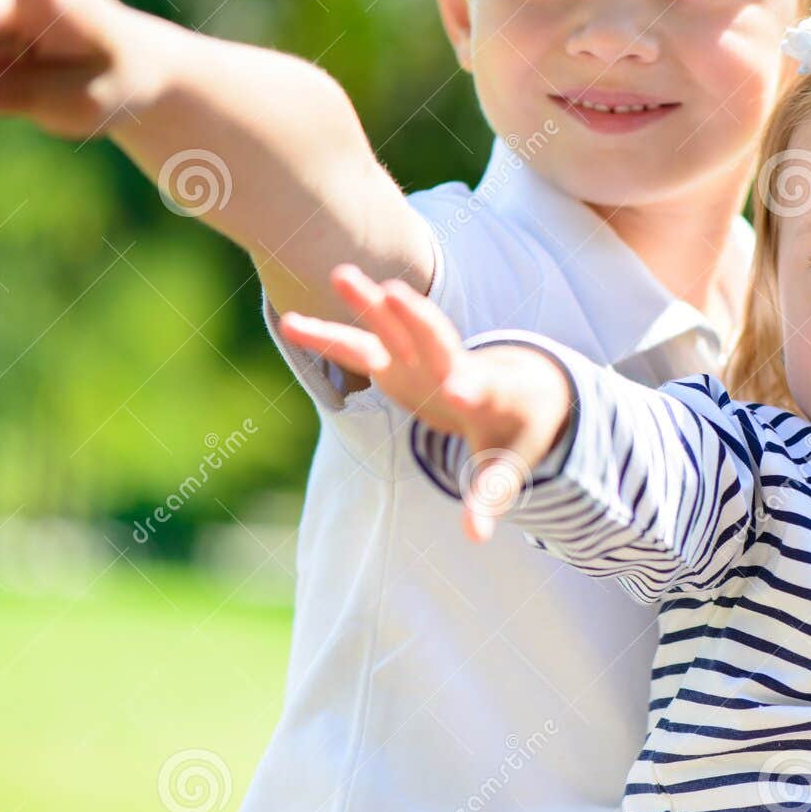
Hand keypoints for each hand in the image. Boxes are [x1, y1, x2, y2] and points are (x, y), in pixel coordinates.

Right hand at [279, 264, 574, 542]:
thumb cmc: (515, 432)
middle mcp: (454, 365)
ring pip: (394, 328)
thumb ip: (489, 496)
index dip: (469, 389)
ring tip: (339, 274)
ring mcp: (424, 359)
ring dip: (368, 303)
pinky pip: (361, 345)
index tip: (458, 389)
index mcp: (489, 391)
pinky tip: (288, 323)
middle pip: (437, 338)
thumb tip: (475, 537)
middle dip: (417, 319)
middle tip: (395, 294)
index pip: (480, 388)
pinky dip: (330, 335)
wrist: (522, 390)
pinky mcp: (398, 362)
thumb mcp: (508, 464)